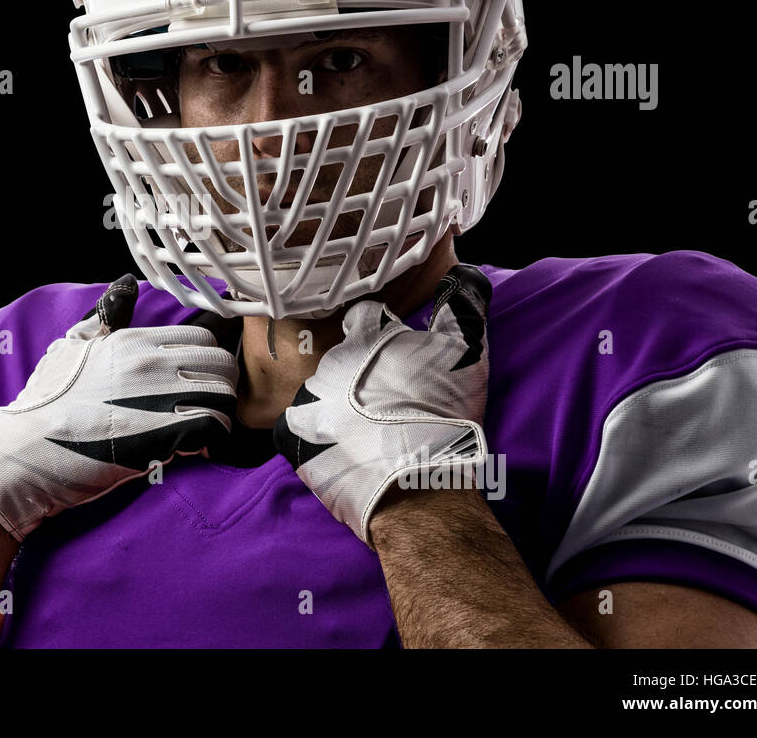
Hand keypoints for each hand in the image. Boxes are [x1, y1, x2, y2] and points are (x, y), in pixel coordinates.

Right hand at [0, 274, 237, 541]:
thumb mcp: (71, 346)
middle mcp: (151, 364)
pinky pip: (213, 428)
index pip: (203, 337)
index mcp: (134, 341)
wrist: (25, 451)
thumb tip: (126, 283)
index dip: (205, 360)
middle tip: (205, 406)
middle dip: (221, 385)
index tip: (195, 380)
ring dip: (220, 413)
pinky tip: (194, 446)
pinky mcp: (162, 436)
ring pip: (224, 395)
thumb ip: (107, 315)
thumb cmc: (47, 401)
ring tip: (201, 428)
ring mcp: (158, 399)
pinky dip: (212, 438)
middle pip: (222, 364)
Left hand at [273, 264, 491, 546]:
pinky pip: (299, 427)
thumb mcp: (466, 352)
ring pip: (320, 392)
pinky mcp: (290, 436)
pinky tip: (344, 448)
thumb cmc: (444, 417)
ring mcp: (305, 398)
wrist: (415, 484)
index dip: (381, 332)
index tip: (394, 353)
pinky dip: (317, 436)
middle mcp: (327, 360)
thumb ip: (462, 305)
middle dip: (361, 375)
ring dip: (338, 406)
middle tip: (387, 403)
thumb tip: (461, 272)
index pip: (364, 317)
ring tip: (367, 432)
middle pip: (342, 359)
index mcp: (364, 336)